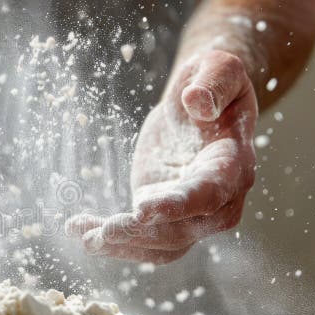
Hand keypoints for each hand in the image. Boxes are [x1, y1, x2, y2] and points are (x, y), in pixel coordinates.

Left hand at [66, 51, 256, 263]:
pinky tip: (81, 230)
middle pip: (184, 230)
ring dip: (123, 246)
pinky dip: (114, 241)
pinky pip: (145, 240)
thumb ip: (214, 82)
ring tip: (84, 237)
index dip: (177, 205)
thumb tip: (197, 102)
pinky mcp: (167, 215)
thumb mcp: (218, 68)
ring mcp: (193, 213)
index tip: (141, 208)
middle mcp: (220, 199)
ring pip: (163, 246)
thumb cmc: (213, 82)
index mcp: (234, 163)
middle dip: (143, 234)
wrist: (204, 103)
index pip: (209, 193)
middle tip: (104, 230)